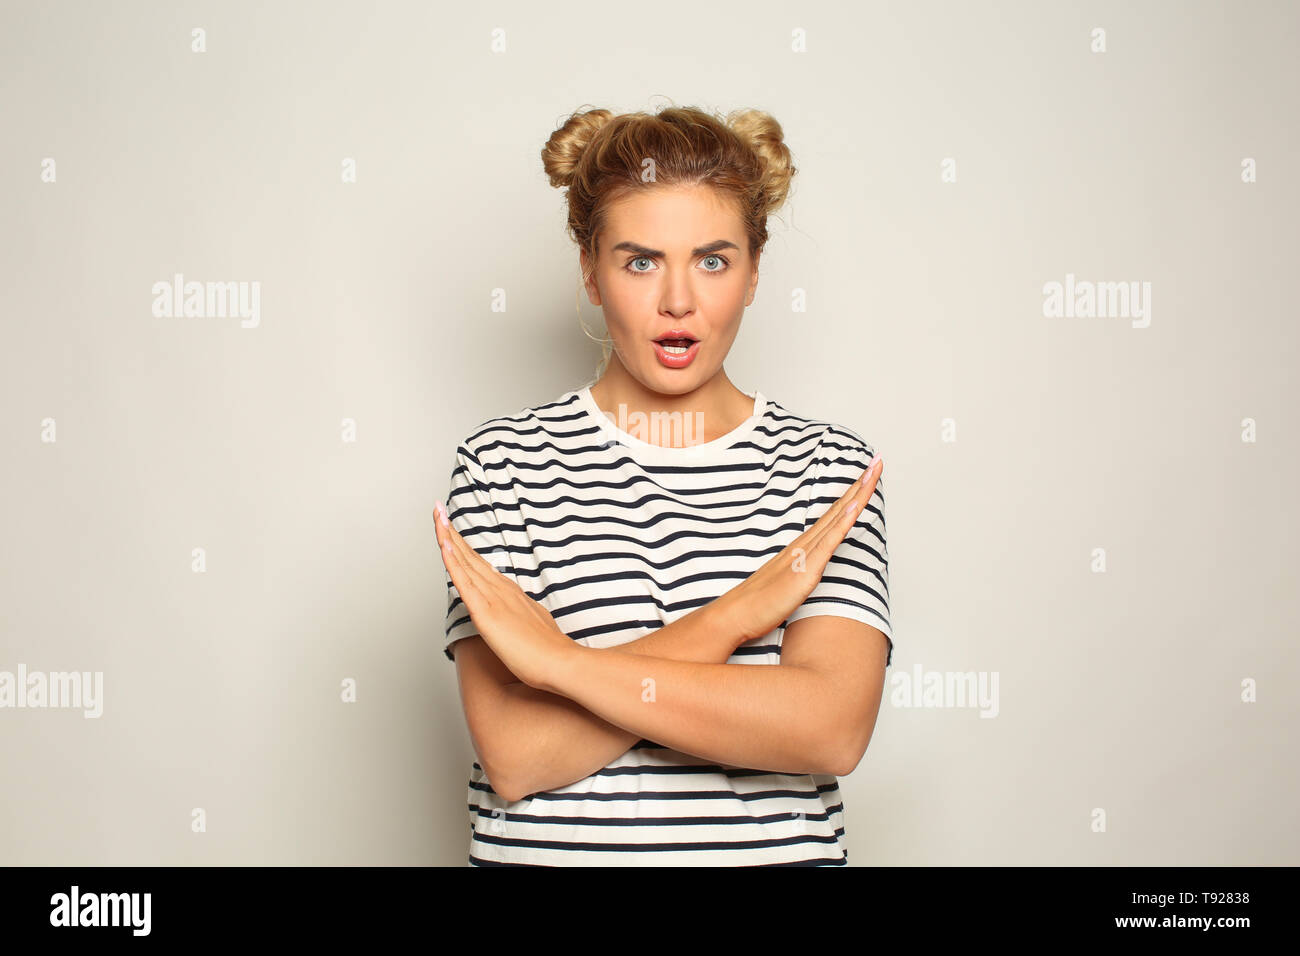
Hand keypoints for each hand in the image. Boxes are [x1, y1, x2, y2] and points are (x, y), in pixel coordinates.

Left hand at [433, 499, 576, 689]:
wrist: (559, 662)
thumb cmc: (548, 650)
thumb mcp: (534, 624)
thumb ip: (523, 614)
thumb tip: (518, 612)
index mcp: (510, 592)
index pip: (481, 564)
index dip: (464, 546)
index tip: (452, 529)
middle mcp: (500, 589)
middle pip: (470, 555)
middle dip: (452, 532)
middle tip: (439, 509)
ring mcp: (493, 598)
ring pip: (464, 561)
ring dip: (448, 537)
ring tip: (438, 515)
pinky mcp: (485, 612)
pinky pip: (464, 581)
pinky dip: (452, 561)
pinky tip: (444, 544)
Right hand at [713, 455, 882, 644]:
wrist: (736, 615)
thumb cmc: (759, 602)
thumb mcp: (787, 582)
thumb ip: (799, 570)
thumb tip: (810, 566)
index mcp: (803, 547)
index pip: (834, 514)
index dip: (853, 494)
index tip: (868, 474)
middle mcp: (805, 543)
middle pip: (839, 508)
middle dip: (861, 483)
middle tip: (878, 460)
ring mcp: (805, 554)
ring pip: (837, 517)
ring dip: (857, 494)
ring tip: (873, 472)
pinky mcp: (806, 570)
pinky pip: (828, 542)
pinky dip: (843, 522)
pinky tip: (854, 506)